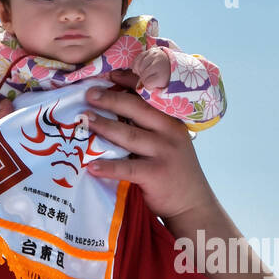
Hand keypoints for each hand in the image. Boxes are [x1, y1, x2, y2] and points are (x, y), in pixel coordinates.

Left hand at [81, 72, 214, 221]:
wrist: (193, 204)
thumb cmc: (173, 169)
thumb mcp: (168, 142)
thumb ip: (149, 127)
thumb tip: (113, 109)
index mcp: (170, 120)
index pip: (148, 96)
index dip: (128, 83)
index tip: (108, 75)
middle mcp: (169, 132)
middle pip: (136, 110)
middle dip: (111, 100)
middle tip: (89, 94)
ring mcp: (164, 153)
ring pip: (129, 135)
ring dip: (104, 126)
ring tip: (85, 120)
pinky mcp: (156, 174)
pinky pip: (127, 168)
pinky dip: (108, 167)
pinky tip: (91, 166)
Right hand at [134, 46, 170, 90]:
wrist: (169, 62)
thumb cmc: (163, 76)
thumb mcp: (161, 85)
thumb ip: (151, 89)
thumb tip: (139, 89)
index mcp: (163, 74)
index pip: (147, 83)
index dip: (147, 85)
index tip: (151, 84)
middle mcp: (159, 63)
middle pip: (142, 75)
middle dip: (143, 78)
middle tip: (146, 78)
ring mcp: (154, 55)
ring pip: (139, 66)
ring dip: (139, 71)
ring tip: (143, 73)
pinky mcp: (150, 50)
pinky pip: (137, 59)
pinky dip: (136, 65)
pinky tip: (140, 68)